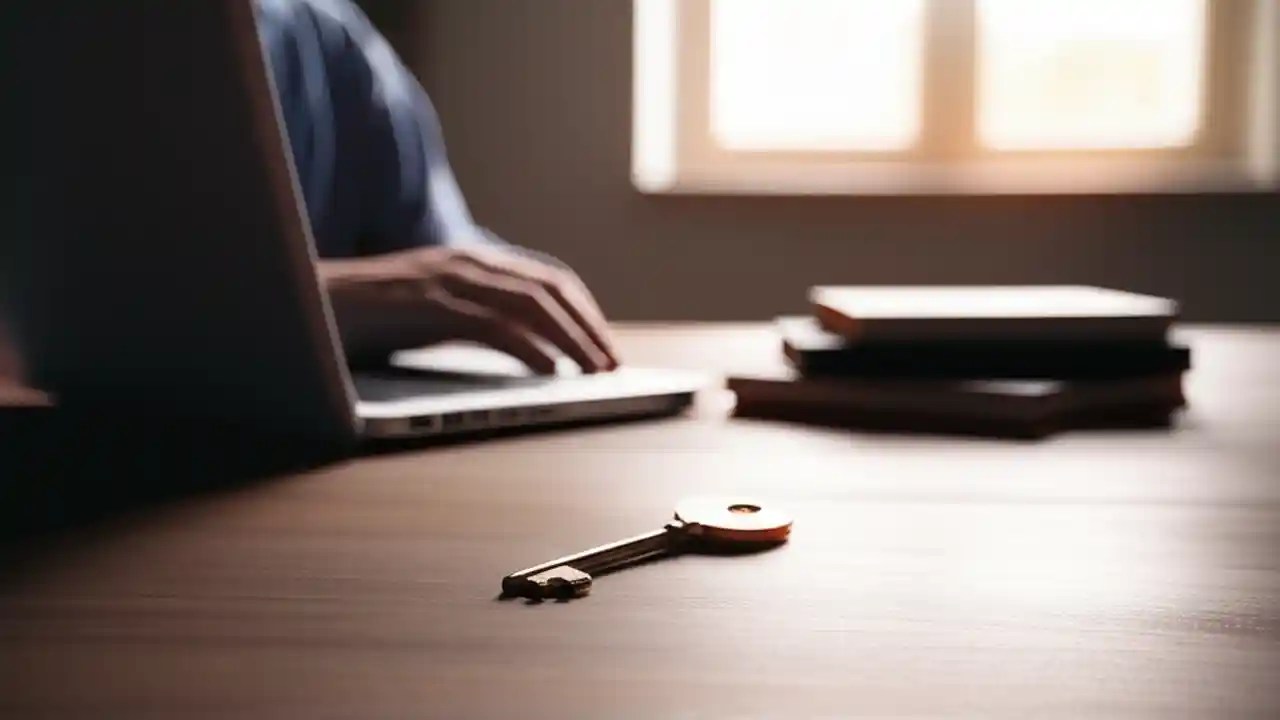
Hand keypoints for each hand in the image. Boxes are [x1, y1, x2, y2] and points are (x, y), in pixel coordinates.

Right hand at [319, 247, 619, 373]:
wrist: (297, 309)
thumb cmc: (362, 320)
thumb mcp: (429, 316)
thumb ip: (473, 322)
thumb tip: (530, 355)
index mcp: (468, 261)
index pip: (544, 279)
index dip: (582, 311)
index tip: (603, 343)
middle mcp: (464, 263)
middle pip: (549, 288)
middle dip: (588, 326)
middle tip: (612, 363)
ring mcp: (446, 281)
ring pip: (531, 304)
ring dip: (571, 338)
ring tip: (594, 371)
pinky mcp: (427, 306)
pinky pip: (493, 325)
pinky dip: (528, 347)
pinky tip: (548, 371)